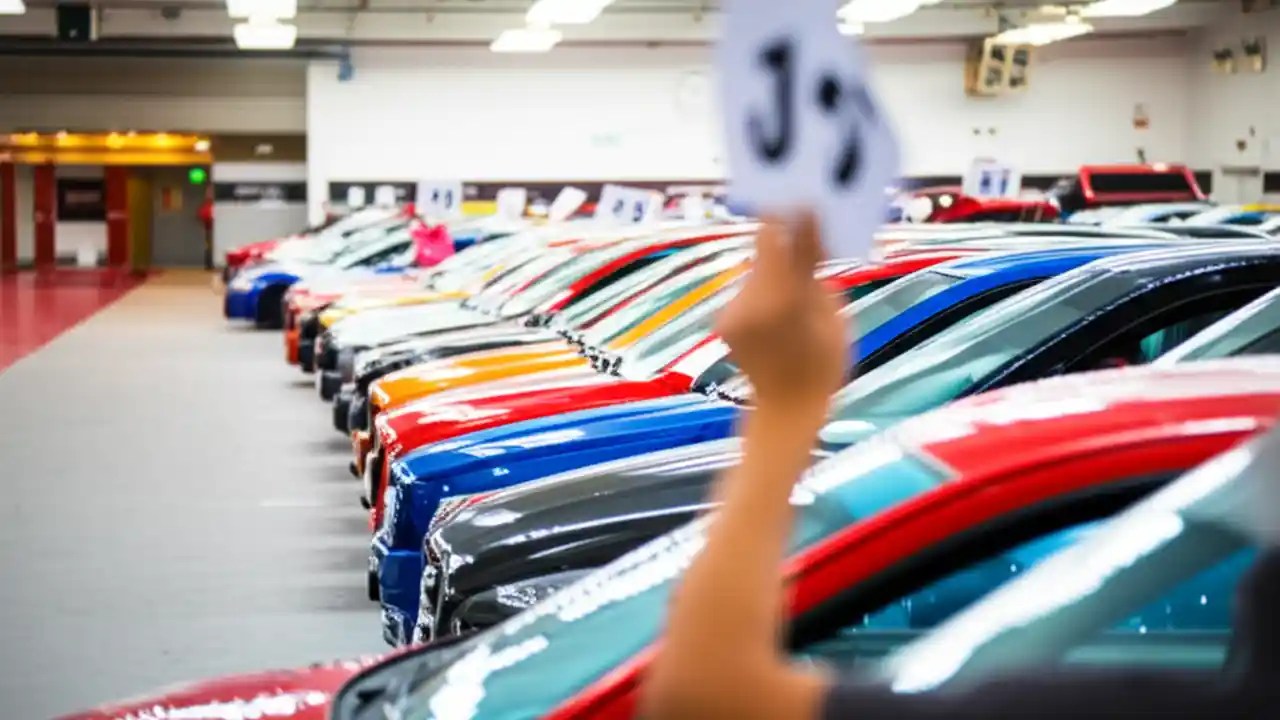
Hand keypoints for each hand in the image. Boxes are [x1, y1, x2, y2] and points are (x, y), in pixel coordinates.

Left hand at [715, 212, 848, 414]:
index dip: (786, 213)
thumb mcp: (831, 315)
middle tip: (804, 226)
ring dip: (774, 271)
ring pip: (757, 273)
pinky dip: (763, 294)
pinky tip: (777, 312)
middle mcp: (750, 301)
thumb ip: (813, 270)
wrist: (785, 408)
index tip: (802, 200)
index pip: (774, 236)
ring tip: (794, 287)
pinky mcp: (723, 320)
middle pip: (765, 252)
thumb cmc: (823, 364)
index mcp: (783, 298)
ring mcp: (732, 312)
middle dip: (785, 241)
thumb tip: (810, 227)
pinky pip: (748, 293)